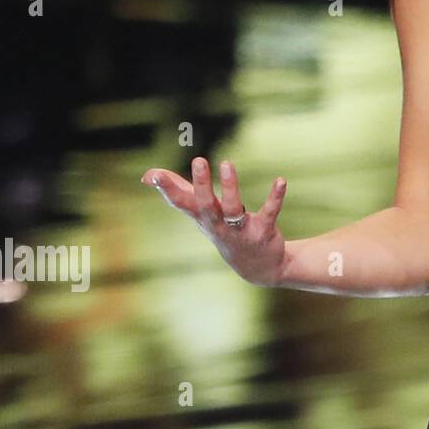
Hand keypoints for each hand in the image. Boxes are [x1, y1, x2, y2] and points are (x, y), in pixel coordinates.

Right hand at [141, 157, 288, 286]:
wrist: (256, 267)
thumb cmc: (223, 232)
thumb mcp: (200, 214)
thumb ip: (178, 191)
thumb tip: (147, 175)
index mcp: (202, 218)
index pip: (180, 203)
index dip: (167, 189)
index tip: (154, 176)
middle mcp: (217, 224)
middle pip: (205, 205)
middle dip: (201, 184)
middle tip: (199, 160)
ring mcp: (240, 229)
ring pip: (233, 208)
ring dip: (231, 187)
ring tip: (227, 164)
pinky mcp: (263, 230)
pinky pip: (269, 212)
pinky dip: (275, 197)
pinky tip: (280, 181)